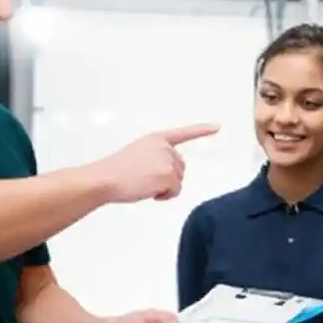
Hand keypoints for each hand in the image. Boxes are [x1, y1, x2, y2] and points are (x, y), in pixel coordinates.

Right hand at [94, 123, 218, 203]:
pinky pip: (175, 191)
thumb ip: (156, 157)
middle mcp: (164, 147)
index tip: (217, 126)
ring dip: (165, 187)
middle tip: (145, 180)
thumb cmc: (116, 171)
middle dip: (168, 178)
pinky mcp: (168, 175)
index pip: (184, 133)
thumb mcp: (138, 154)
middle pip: (180, 167)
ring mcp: (167, 160)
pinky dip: (164, 196)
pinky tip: (148, 191)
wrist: (106, 178)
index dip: (202, 130)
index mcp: (156, 139)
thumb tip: (168, 174)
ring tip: (143, 184)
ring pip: (178, 180)